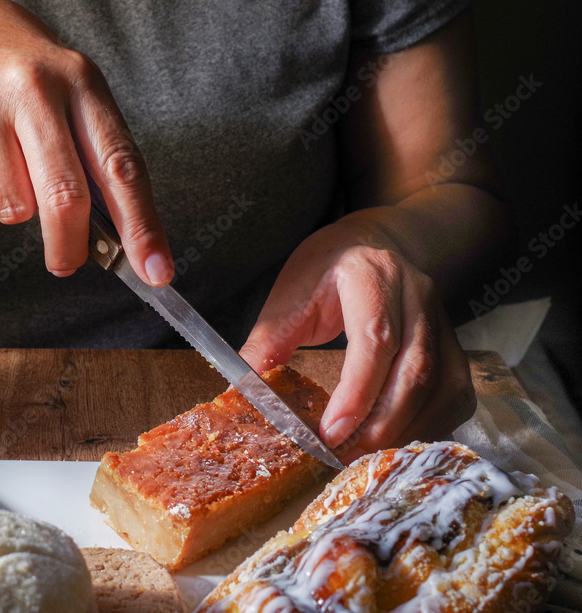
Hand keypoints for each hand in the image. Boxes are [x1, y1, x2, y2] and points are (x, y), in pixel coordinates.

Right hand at [0, 0, 172, 283]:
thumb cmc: (17, 72)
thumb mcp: (67, 91)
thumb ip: (92, 155)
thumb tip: (118, 237)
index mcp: (79, 80)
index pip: (121, 165)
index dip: (142, 225)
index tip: (157, 272)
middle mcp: (32, 87)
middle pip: (64, 197)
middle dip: (69, 247)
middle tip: (67, 263)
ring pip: (10, 207)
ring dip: (12, 206)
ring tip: (2, 162)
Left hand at [239, 222, 475, 462]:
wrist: (377, 242)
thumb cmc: (329, 267)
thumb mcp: (291, 292)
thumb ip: (269, 339)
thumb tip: (243, 390)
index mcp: (371, 275)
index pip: (376, 338)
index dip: (357, 391)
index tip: (331, 431)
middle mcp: (417, 296)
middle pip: (415, 369)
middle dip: (381, 422)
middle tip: (345, 456)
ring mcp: (443, 320)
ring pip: (442, 385)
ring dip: (406, 429)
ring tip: (366, 456)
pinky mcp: (455, 345)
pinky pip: (454, 393)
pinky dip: (429, 424)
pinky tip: (398, 442)